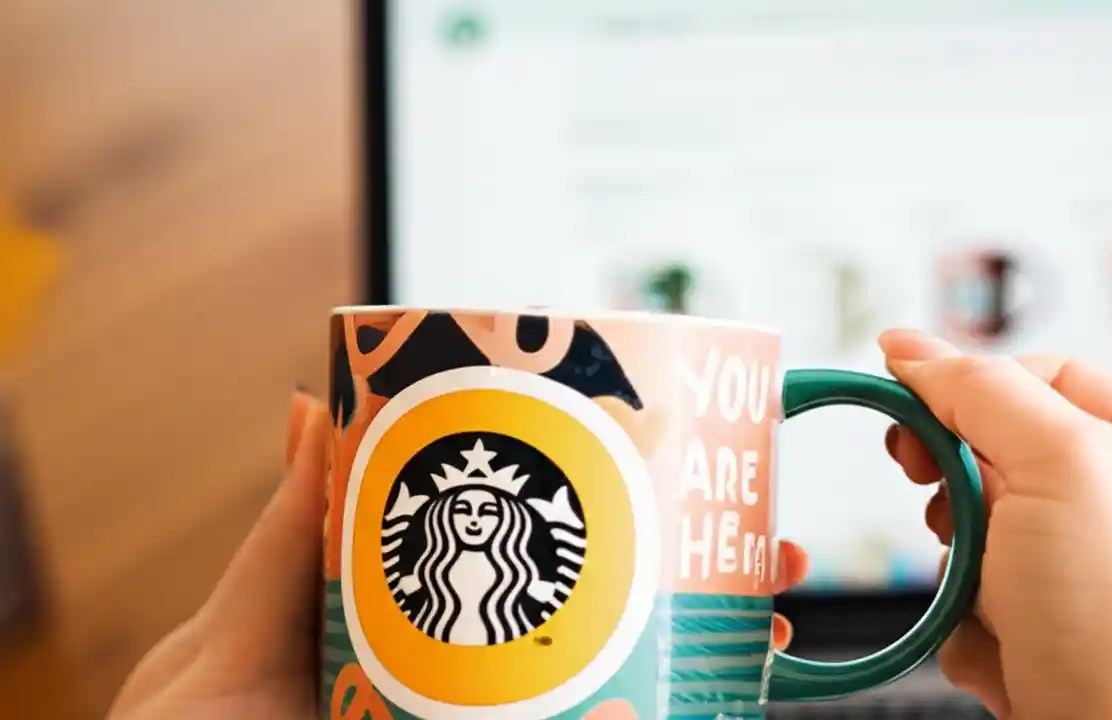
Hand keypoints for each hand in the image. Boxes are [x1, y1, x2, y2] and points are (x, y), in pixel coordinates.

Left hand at [108, 392, 809, 718]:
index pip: (527, 562)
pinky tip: (737, 689)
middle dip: (694, 576)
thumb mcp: (227, 642)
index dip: (602, 514)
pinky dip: (682, 713)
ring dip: (713, 648)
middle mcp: (470, 689)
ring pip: (625, 689)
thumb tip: (311, 405)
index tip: (666, 466)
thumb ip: (283, 540)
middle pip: (603, 624)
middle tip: (765, 538)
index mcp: (407, 634)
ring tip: (778, 608)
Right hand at [880, 329, 1111, 719]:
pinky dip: (972, 627)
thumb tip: (915, 349)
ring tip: (995, 605)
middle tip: (946, 511)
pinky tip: (1008, 655)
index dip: (969, 387)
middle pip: (1008, 460)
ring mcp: (1106, 590)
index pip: (1052, 379)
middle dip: (965, 495)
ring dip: (966, 572)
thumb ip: (985, 393)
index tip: (898, 395)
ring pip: (985, 537)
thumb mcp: (1068, 471)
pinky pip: (983, 605)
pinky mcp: (1064, 646)